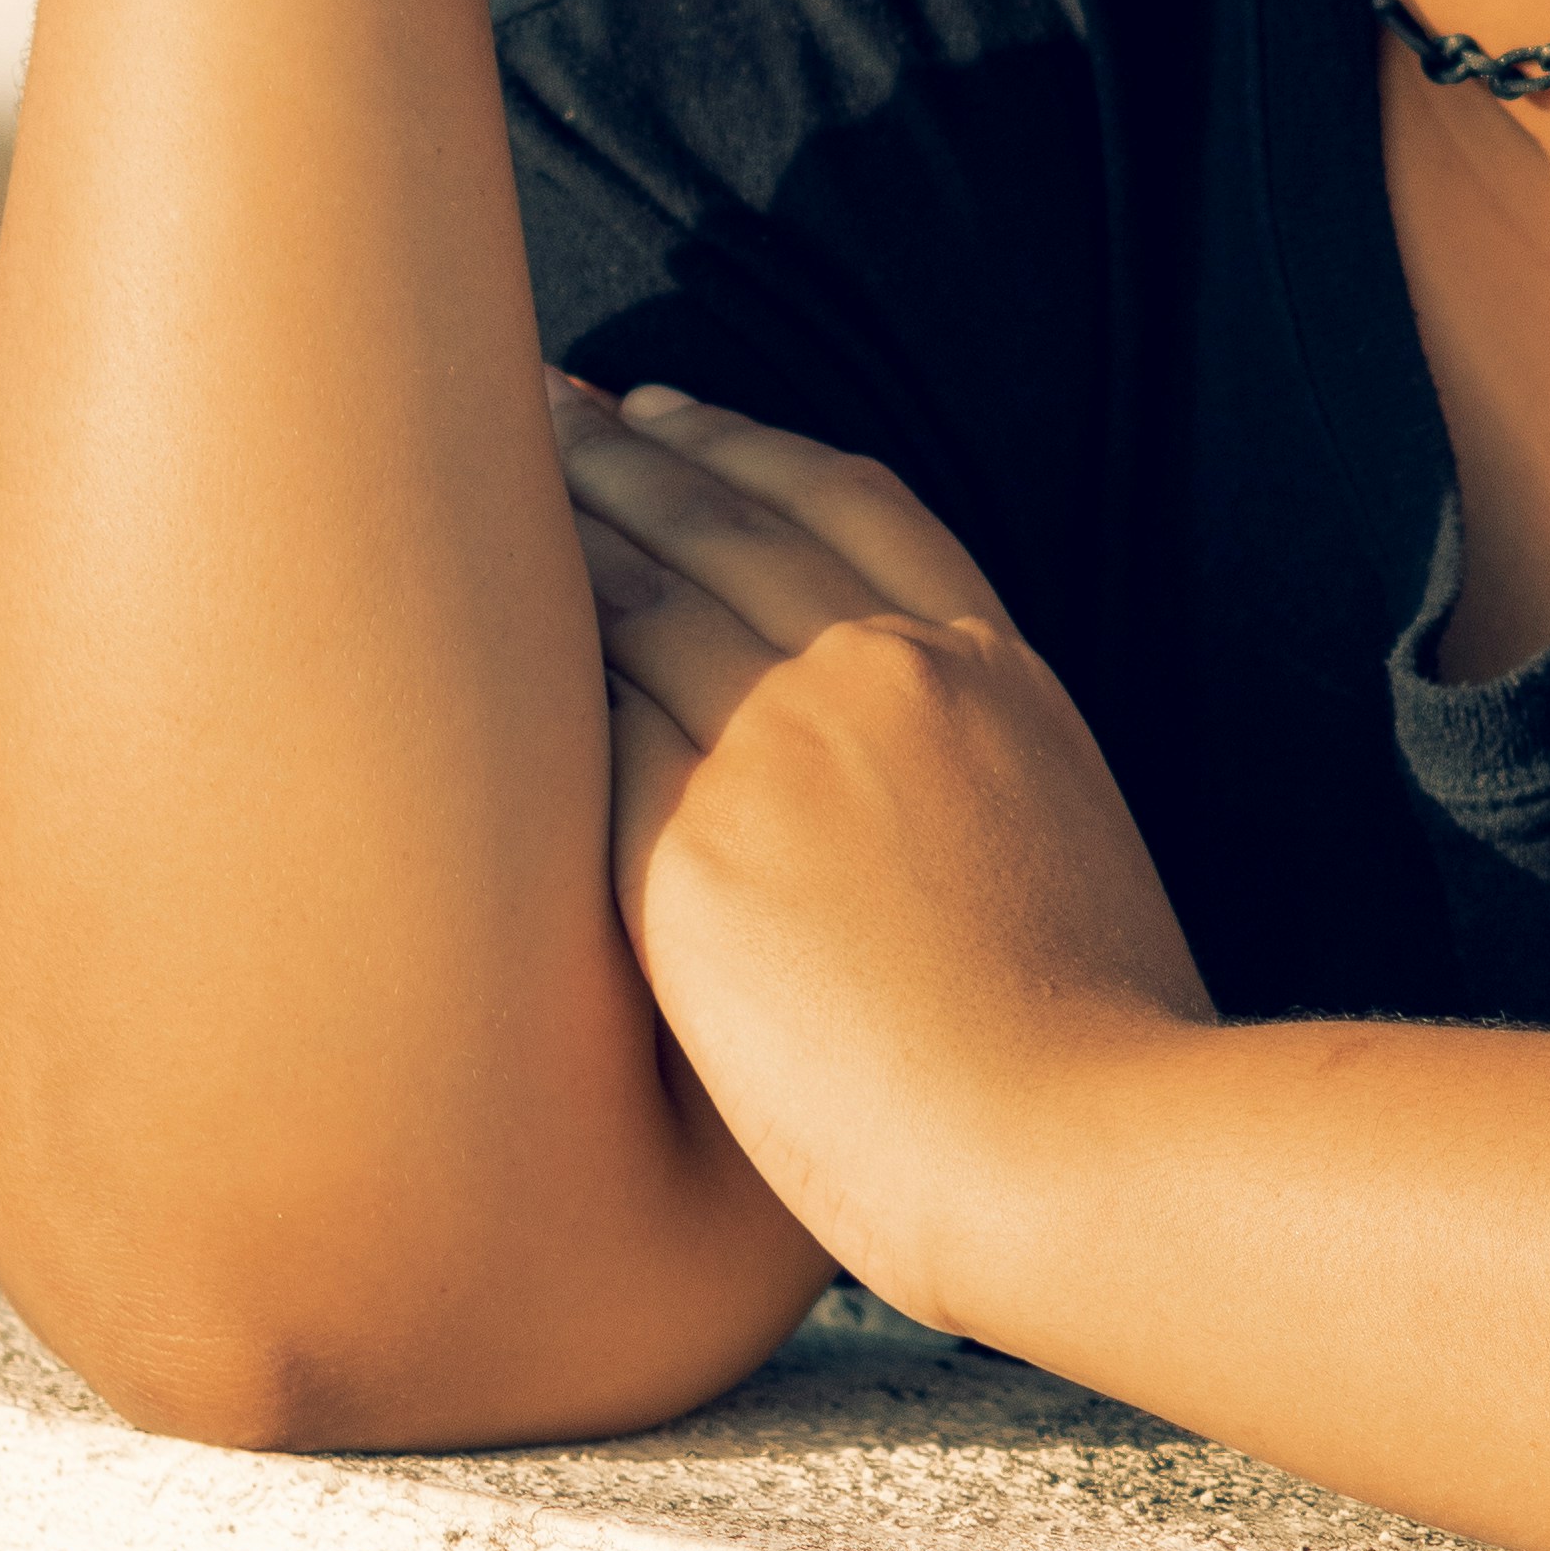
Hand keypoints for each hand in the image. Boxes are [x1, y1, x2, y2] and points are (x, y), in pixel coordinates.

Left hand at [555, 379, 1212, 1335]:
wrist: (1079, 1140)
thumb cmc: (1097, 1058)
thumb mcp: (1070, 857)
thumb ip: (981, 794)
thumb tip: (922, 821)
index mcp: (994, 673)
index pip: (851, 503)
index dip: (747, 447)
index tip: (669, 413)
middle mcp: (888, 674)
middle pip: (727, 520)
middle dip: (620, 455)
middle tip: (538, 409)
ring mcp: (788, 745)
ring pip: (643, 595)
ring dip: (555, 528)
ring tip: (468, 479)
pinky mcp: (693, 843)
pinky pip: (586, 718)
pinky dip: (522, 655)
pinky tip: (452, 628)